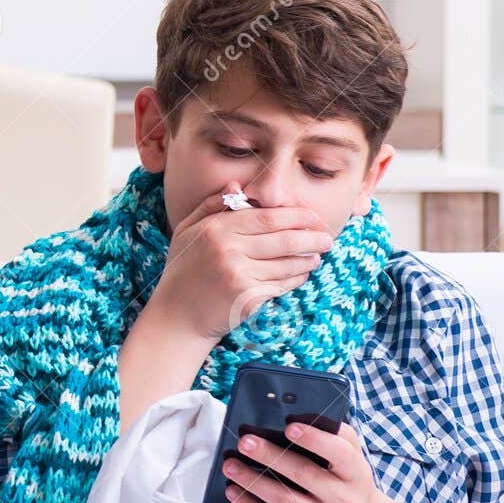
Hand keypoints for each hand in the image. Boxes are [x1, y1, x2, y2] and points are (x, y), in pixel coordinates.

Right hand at [146, 181, 334, 342]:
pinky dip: (296, 278)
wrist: (177, 316)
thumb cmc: (183, 270)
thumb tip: (237, 186)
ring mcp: (240, 275)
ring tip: (317, 255)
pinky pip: (282, 284)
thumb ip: (211, 205)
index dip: (295, 216)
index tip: (312, 217)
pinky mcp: (248, 298)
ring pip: (287, 264)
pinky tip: (302, 274)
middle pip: (283, 239)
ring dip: (308, 259)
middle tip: (327, 236)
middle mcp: (229, 250)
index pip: (266, 217)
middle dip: (311, 237)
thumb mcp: (188, 231)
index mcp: (216, 229)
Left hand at [220, 419, 403, 502]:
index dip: (315, 439)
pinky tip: (233, 491)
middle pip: (304, 474)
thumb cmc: (347, 480)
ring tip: (230, 466)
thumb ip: (333, 434)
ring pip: (285, 500)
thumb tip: (295, 418)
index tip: (289, 426)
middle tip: (244, 441)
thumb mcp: (352, 457)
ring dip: (253, 481)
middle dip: (270, 456)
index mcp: (356, 474)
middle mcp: (345, 500)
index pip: (341, 454)